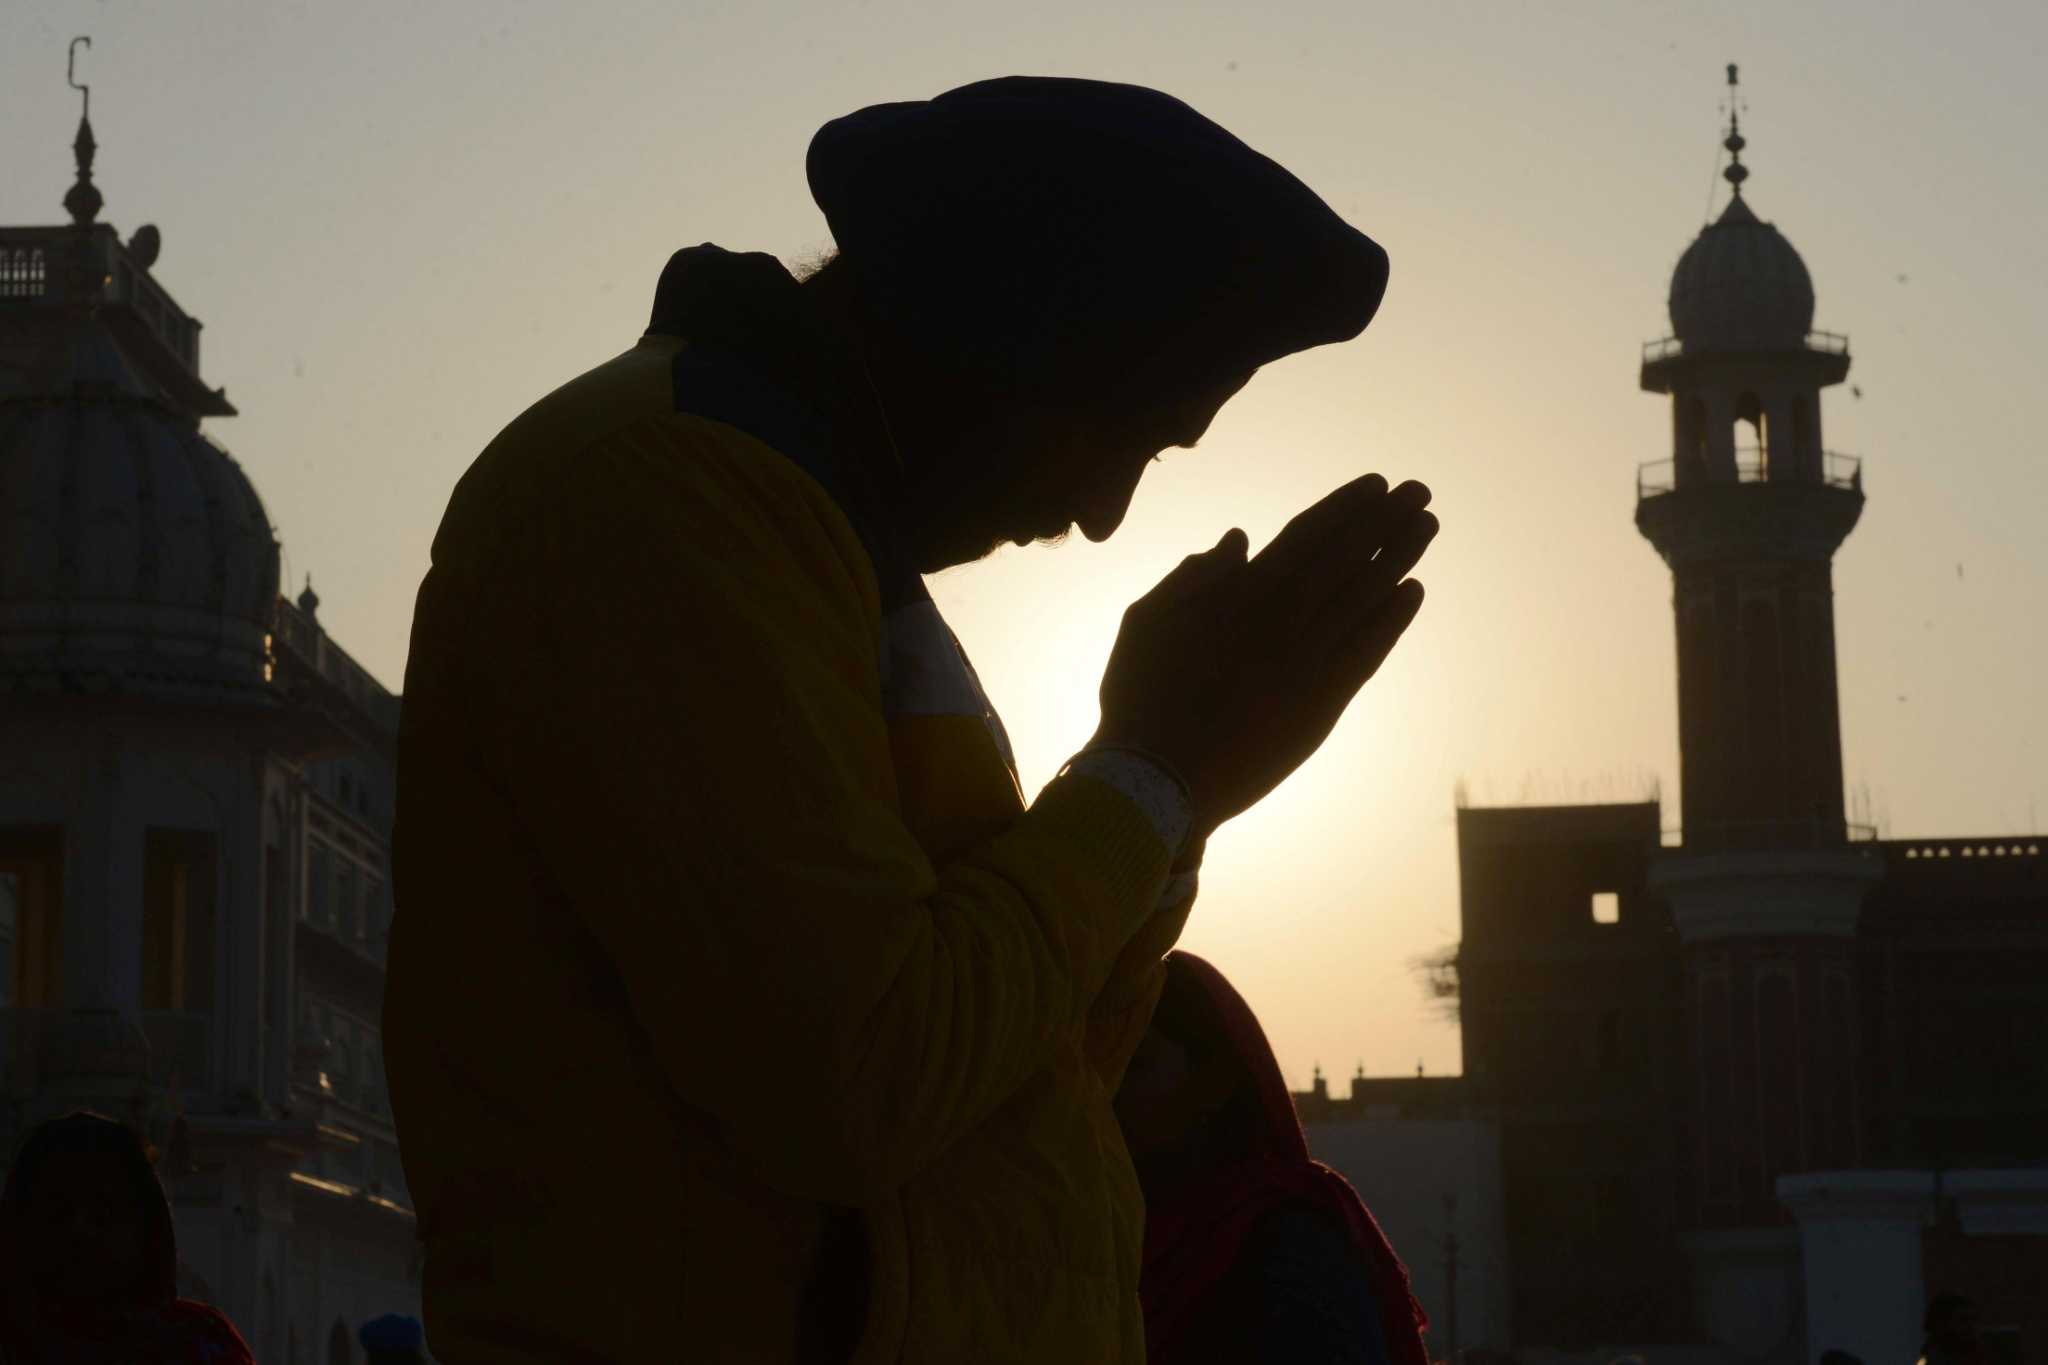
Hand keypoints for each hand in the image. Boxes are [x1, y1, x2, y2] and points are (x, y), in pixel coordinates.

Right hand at [1091, 475, 1435, 839]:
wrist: (1160, 777)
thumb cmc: (1141, 697)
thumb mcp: (1147, 620)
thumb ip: (1193, 575)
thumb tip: (1238, 538)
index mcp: (1240, 591)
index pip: (1307, 533)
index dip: (1346, 506)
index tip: (1377, 485)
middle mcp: (1283, 616)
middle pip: (1347, 555)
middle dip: (1385, 520)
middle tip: (1420, 493)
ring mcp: (1308, 658)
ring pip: (1366, 595)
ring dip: (1400, 557)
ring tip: (1427, 527)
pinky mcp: (1324, 702)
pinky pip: (1370, 650)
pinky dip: (1393, 620)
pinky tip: (1413, 592)